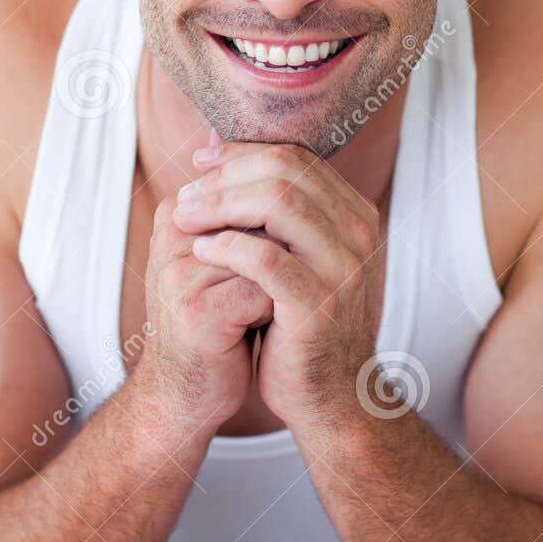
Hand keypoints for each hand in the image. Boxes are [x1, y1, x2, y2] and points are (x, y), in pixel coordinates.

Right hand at [136, 185, 273, 440]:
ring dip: (288, 276)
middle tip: (294, 274)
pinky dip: (278, 308)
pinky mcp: (198, 313)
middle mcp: (174, 236)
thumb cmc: (214, 320)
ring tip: (276, 300)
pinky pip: (263, 292)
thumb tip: (288, 164)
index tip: (287, 250)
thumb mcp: (223, 260)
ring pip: (268, 250)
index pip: (250, 185)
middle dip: (289, 244)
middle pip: (260, 213)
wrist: (186, 392)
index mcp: (176, 213)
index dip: (285, 217)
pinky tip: (267, 325)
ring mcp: (182, 274)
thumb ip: (246, 216)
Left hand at [172, 142, 381, 427]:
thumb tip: (214, 147)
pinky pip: (265, 258)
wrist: (328, 395)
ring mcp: (342, 268)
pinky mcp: (317, 304)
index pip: (295, 158)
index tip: (200, 161)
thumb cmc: (299, 320)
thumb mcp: (294, 254)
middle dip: (226, 175)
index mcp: (354, 215)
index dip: (242, 153)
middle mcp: (357, 234)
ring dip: (221, 204)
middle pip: (285, 171)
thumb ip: (271, 208)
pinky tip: (200, 251)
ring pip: (278, 203)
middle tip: (186, 192)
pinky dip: (227, 246)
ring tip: (185, 217)